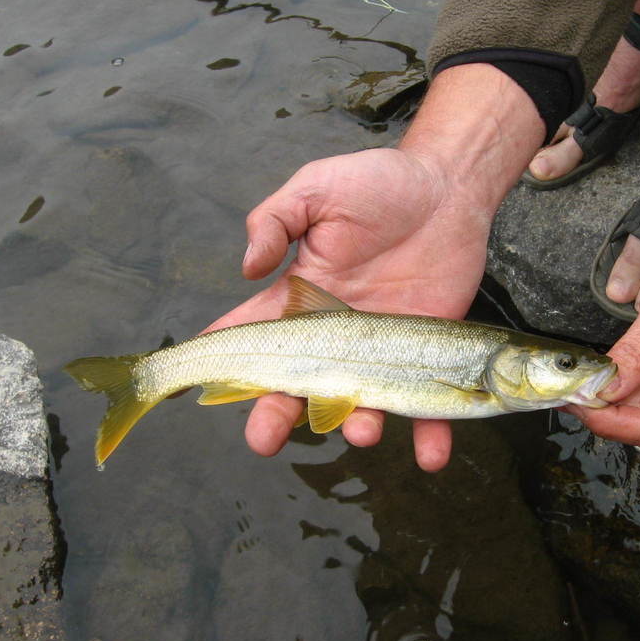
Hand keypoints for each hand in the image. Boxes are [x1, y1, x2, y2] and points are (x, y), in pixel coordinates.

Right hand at [203, 147, 496, 470]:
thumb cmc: (379, 183)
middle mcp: (336, 335)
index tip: (191, 388)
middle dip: (273, 416)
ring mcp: (381, 351)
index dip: (220, 361)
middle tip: (263, 439)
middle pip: (294, 386)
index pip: (250, 336)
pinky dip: (430, 435)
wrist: (448, 188)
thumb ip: (276, 219)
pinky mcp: (427, 354)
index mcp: (301, 299)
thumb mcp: (317, 189)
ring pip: (359, 402)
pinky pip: (428, 406)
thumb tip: (246, 267)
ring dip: (355, 424)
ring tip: (361, 429)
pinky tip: (431, 456)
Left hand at [567, 233, 639, 449]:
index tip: (579, 404)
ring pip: (638, 414)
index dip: (615, 424)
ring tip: (573, 382)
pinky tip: (592, 376)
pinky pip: (639, 396)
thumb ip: (636, 353)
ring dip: (605, 402)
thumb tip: (602, 390)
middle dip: (605, 413)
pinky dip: (614, 388)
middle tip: (565, 392)